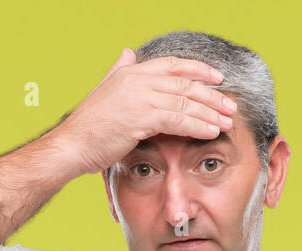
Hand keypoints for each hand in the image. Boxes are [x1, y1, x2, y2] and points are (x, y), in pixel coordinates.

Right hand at [47, 48, 237, 176]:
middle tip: (229, 106)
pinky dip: (197, 125)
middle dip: (211, 95)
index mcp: (130, 73)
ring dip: (209, 112)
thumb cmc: (88, 127)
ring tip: (226, 121)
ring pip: (185, 102)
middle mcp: (136, 80)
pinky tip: (210, 131)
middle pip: (184, 84)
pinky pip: (178, 120)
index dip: (198, 70)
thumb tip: (128, 54)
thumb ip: (118, 71)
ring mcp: (139, 97)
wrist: (71, 145)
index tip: (218, 78)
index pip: (173, 65)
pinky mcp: (141, 118)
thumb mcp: (104, 91)